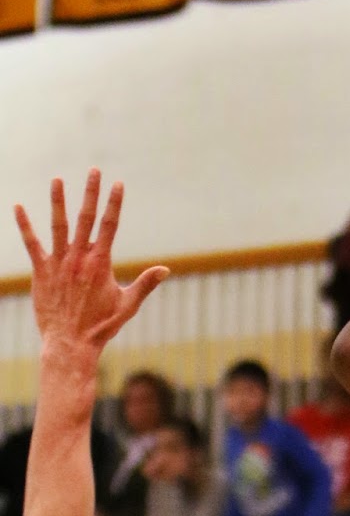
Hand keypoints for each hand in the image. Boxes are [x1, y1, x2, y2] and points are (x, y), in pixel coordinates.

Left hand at [15, 171, 167, 354]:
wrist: (72, 344)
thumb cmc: (101, 327)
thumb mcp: (127, 306)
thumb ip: (145, 284)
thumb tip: (166, 270)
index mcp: (101, 264)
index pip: (110, 227)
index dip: (114, 204)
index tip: (117, 184)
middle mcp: (79, 259)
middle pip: (86, 219)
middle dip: (91, 193)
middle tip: (94, 171)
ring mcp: (59, 263)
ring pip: (58, 225)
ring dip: (58, 201)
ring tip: (57, 180)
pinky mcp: (41, 271)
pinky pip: (32, 244)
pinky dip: (25, 225)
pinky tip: (18, 207)